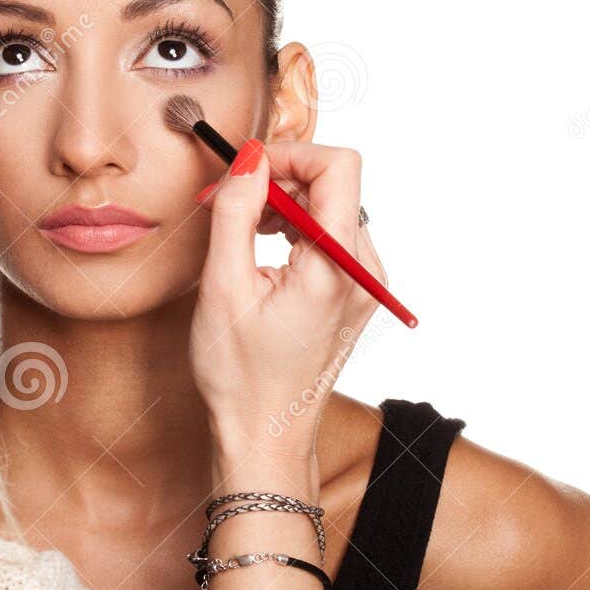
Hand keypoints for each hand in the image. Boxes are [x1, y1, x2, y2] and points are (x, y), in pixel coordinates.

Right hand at [189, 139, 386, 481]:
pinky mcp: (356, 293)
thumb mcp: (223, 287)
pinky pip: (332, 236)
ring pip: (333, 207)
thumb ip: (236, 213)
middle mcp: (365, 271)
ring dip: (286, 204)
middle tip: (229, 201)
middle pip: (335, 185)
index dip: (289, 154)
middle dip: (281, 180)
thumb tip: (249, 158)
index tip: (247, 170)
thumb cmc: (241, 376)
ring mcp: (366, 284)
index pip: (338, 166)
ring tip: (242, 232)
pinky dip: (297, 229)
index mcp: (337, 267)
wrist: (264, 435)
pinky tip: (263, 250)